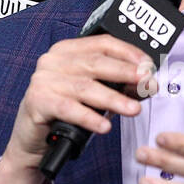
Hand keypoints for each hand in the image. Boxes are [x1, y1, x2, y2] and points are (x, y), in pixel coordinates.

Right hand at [0, 35, 156, 183]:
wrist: (33, 139)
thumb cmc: (64, 113)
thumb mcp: (92, 93)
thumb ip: (115, 85)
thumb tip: (145, 83)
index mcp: (67, 50)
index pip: (103, 44)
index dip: (129, 53)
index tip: (149, 66)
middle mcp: (53, 61)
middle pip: (96, 63)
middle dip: (126, 74)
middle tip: (147, 84)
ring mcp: (43, 80)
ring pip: (85, 87)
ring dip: (113, 99)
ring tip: (133, 109)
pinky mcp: (37, 101)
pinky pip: (68, 109)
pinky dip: (89, 117)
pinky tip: (104, 126)